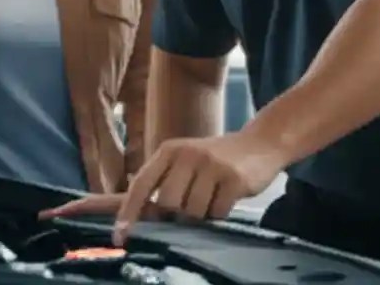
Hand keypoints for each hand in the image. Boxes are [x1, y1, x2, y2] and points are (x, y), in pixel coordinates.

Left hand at [39, 130, 283, 245]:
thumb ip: (163, 182)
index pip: (141, 184)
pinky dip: (220, 213)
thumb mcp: (184, 161)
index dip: (128, 212)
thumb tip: (138, 214)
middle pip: (167, 204)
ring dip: (201, 214)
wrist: (260, 143)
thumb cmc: (215, 159)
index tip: (119, 235)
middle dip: (177, 213)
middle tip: (193, 201)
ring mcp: (211, 165)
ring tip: (212, 195)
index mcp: (168, 150)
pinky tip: (227, 196)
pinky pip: (216, 213)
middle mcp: (187, 154)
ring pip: (192, 212)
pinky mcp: (233, 179)